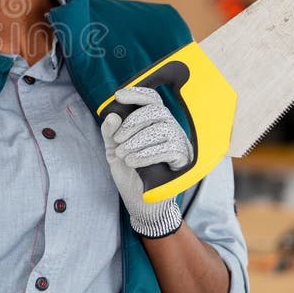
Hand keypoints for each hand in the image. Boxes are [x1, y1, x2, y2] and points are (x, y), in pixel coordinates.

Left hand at [100, 86, 192, 237]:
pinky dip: (147, 154)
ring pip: (163, 129)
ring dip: (138, 141)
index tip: (118, 96)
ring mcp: (178, 142)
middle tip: (118, 140)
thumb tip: (112, 116)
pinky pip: (169, 149)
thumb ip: (110, 133)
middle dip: (133, 122)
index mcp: (153, 121)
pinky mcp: (183, 159)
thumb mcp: (113, 149)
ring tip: (123, 155)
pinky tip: (133, 162)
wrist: (138, 199)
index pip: (151, 99)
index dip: (136, 93)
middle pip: (157, 111)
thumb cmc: (129, 171)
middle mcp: (169, 127)